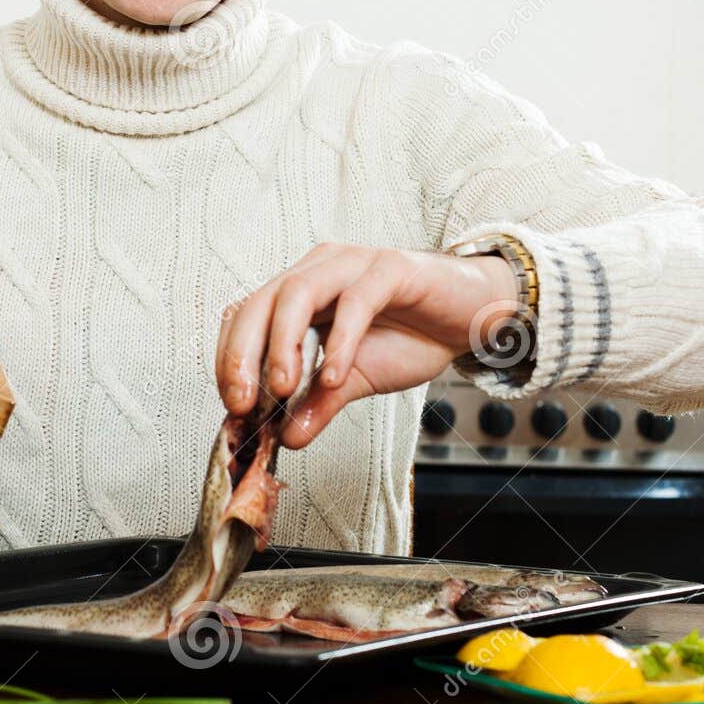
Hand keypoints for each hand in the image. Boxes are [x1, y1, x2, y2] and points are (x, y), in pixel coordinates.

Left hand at [216, 243, 519, 448]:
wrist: (473, 316)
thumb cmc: (412, 335)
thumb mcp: (356, 379)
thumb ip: (319, 404)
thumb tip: (286, 439)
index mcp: (300, 292)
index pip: (245, 317)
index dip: (230, 359)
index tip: (234, 407)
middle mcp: (318, 270)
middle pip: (259, 302)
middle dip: (242, 354)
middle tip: (244, 402)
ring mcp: (352, 264)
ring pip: (297, 293)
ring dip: (283, 344)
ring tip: (283, 390)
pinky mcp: (391, 268)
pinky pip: (356, 300)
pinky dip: (340, 341)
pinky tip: (336, 376)